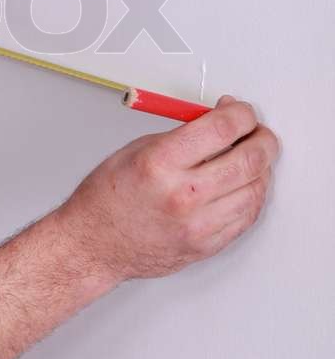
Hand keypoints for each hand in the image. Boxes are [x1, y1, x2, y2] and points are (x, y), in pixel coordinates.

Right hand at [56, 95, 281, 284]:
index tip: (243, 112)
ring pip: (255, 190)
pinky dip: (252, 196)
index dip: (242, 114)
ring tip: (251, 160)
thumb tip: (222, 119)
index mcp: (160, 162)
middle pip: (249, 159)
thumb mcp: (138, 149)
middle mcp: (182, 195)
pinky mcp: (206, 246)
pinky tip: (244, 186)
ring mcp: (197, 225)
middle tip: (259, 133)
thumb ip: (184, 135)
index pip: (222, 128)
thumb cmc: (108, 197)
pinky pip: (247, 217)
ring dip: (261, 169)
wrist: (95, 245)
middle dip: (263, 139)